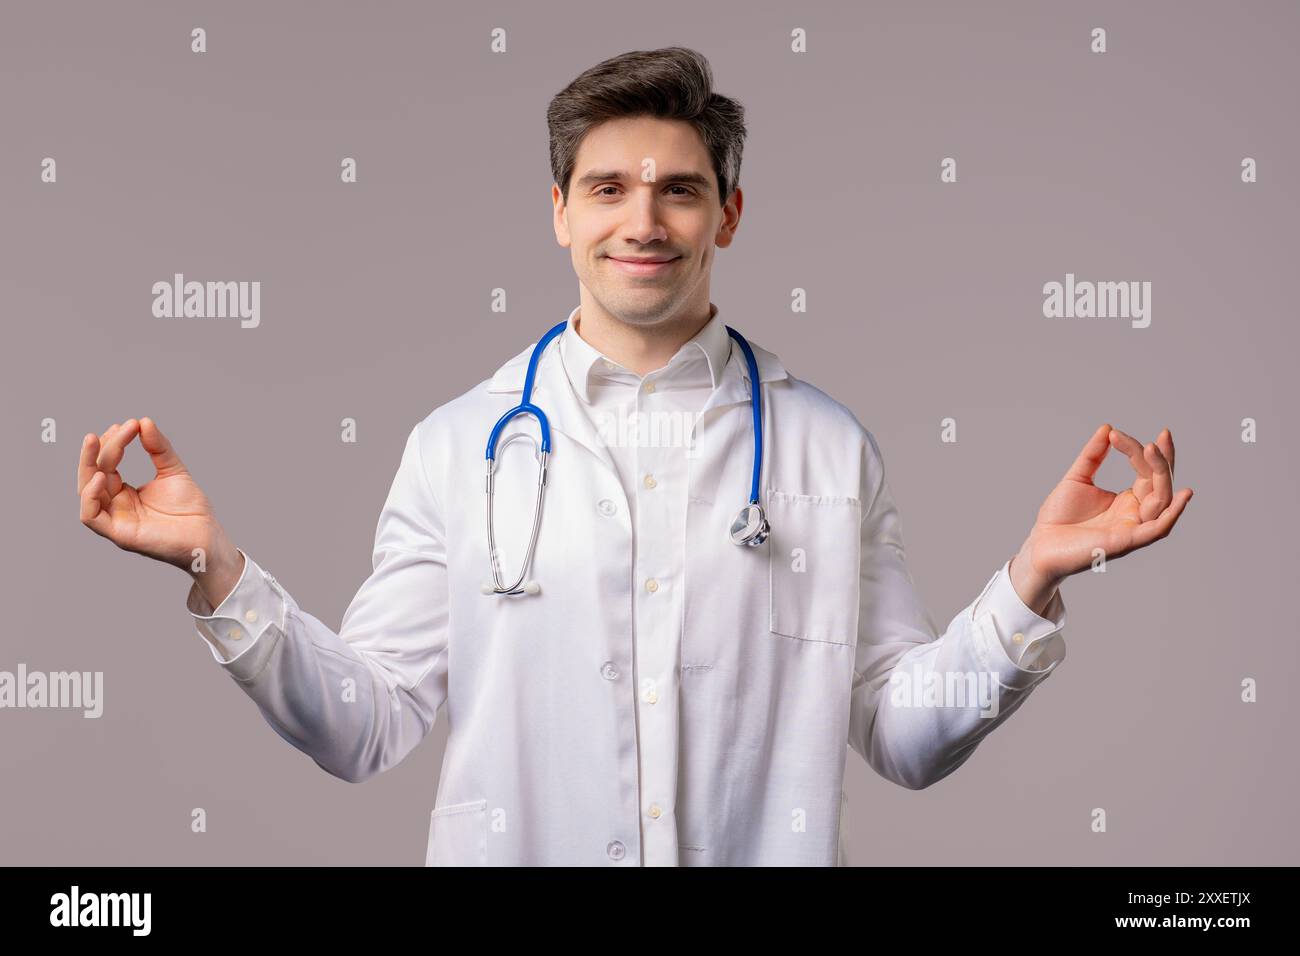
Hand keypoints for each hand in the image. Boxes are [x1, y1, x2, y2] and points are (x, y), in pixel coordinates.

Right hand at [77, 417, 237, 576]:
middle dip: (96, 451)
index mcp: (124, 493)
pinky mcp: (120, 534)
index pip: (108, 464)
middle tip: (109, 429)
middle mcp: (115, 506)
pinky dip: (90, 496)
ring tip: (98, 442)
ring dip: (88, 466)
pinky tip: (102, 476)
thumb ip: (158, 448)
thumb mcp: (173, 471)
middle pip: (93, 475)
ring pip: (87, 492)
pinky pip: (91, 517)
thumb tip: (144, 421)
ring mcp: (115, 520)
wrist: (207, 536)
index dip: (115, 443)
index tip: (130, 425)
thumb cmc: (191, 509)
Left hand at [1015, 423, 1192, 594]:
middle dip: (1162, 459)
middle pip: (1160, 483)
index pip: (1145, 471)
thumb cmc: (1059, 517)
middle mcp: (1135, 514)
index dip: (1138, 450)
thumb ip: (1093, 455)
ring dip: (1162, 475)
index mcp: (1128, 500)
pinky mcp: (1126, 542)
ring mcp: (1133, 528)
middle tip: (1160, 436)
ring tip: (1153, 450)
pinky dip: (1172, 514)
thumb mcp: (1077, 478)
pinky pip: (1157, 529)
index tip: (1116, 434)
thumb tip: (1108, 427)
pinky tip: (1182, 495)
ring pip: (1161, 501)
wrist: (1040, 545)